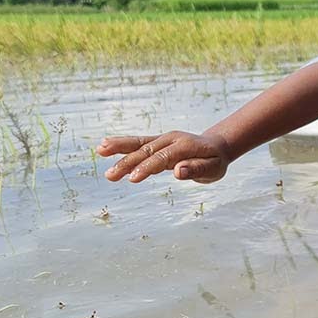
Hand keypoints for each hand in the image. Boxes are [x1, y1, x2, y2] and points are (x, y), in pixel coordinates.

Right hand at [97, 132, 232, 183]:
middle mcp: (171, 139)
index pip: (162, 158)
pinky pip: (138, 142)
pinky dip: (122, 144)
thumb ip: (197, 169)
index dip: (147, 168)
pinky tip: (104, 146)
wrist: (217, 146)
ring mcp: (162, 139)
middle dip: (127, 163)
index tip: (132, 179)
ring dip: (119, 147)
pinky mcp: (156, 142)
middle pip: (146, 151)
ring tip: (100, 150)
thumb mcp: (213, 169)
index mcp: (184, 147)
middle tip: (110, 176)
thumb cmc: (215, 161)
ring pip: (139, 143)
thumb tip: (179, 172)